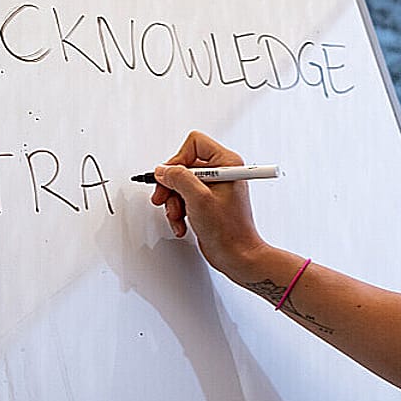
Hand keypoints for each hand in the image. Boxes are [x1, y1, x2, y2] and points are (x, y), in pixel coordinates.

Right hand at [149, 131, 266, 279]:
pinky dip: (179, 211)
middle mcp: (222, 172)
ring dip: (174, 202)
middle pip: (184, 165)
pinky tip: (182, 224)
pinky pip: (185, 198)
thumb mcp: (199, 199)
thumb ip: (179, 179)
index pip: (195, 144)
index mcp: (227, 163)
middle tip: (163, 198)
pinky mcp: (208, 202)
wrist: (237, 256)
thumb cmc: (229, 230)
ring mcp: (214, 188)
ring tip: (177, 216)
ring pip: (181, 183)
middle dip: (171, 185)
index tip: (171, 177)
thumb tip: (164, 170)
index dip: (178, 159)